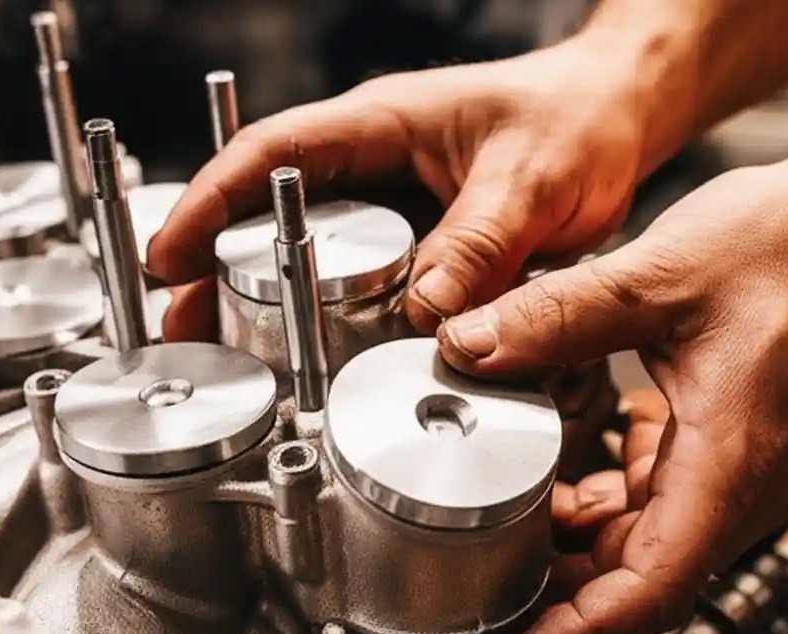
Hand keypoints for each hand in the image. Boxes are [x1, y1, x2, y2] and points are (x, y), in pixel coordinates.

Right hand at [148, 31, 678, 339]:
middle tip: (182, 332)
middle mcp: (375, 166)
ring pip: (312, 256)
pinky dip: (338, 320)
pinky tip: (323, 360)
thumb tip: (425, 315)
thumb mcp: (531, 179)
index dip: (209, 204)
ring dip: (267, 302)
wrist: (619, 119)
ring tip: (229, 359)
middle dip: (218, 270)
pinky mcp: (423, 247)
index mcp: (381, 125)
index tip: (167, 256)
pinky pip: (367, 285)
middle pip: (270, 215)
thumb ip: (479, 245)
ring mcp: (395, 208)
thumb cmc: (576, 119)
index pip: (270, 156)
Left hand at [435, 156, 787, 633]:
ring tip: (517, 503)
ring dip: (584, 534)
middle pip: (642, 576)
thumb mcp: (655, 275)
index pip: (651, 589)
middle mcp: (746, 487)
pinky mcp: (740, 451)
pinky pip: (668, 501)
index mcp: (733, 463)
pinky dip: (617, 493)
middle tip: (487, 565)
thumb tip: (470, 344)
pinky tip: (583, 455)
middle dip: (563, 582)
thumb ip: (552, 317)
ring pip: (651, 541)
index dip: (577, 631)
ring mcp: (746, 473)